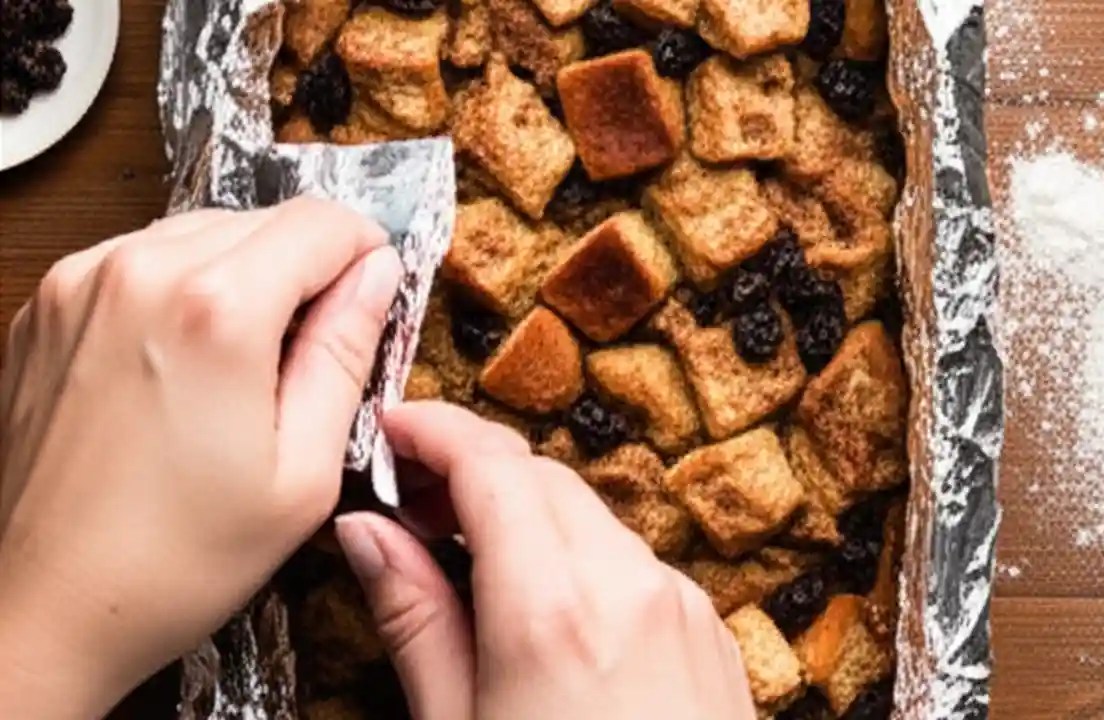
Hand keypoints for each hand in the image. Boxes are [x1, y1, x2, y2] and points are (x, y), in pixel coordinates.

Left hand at [0, 199, 402, 718]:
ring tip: (246, 366)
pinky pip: (143, 261)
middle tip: (312, 351)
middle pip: (264, 219)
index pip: (322, 221)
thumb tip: (377, 277)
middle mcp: (138, 273)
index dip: (365, 254)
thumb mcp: (303, 472)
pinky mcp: (48, 305)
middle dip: (306, 270)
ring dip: (244, 276)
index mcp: (214, 311)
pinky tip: (187, 366)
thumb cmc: (171, 561)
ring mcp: (81, 283)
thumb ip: (347, 353)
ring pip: (203, 232)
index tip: (371, 297)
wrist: (42, 608)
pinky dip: (182, 290)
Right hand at [334, 402, 755, 719]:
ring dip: (524, 513)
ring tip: (464, 557)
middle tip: (406, 499)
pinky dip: (576, 554)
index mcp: (554, 610)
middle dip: (471, 469)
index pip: (489, 465)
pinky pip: (631, 560)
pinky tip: (538, 602)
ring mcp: (682, 606)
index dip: (432, 430)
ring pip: (588, 514)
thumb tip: (368, 536)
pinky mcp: (709, 632)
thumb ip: (416, 618)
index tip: (390, 430)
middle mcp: (629, 587)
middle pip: (540, 477)